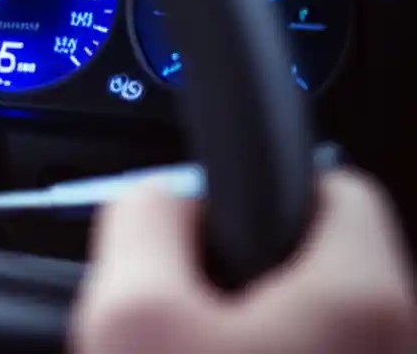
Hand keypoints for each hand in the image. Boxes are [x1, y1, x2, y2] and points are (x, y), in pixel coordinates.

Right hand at [73, 171, 415, 352]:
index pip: (338, 184)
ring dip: (249, 327)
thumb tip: (158, 198)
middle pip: (320, 259)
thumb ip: (143, 220)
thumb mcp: (130, 316)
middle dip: (243, 268)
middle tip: (182, 312)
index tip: (206, 215)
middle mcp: (399, 339)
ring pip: (310, 321)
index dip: (257, 181)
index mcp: (362, 296)